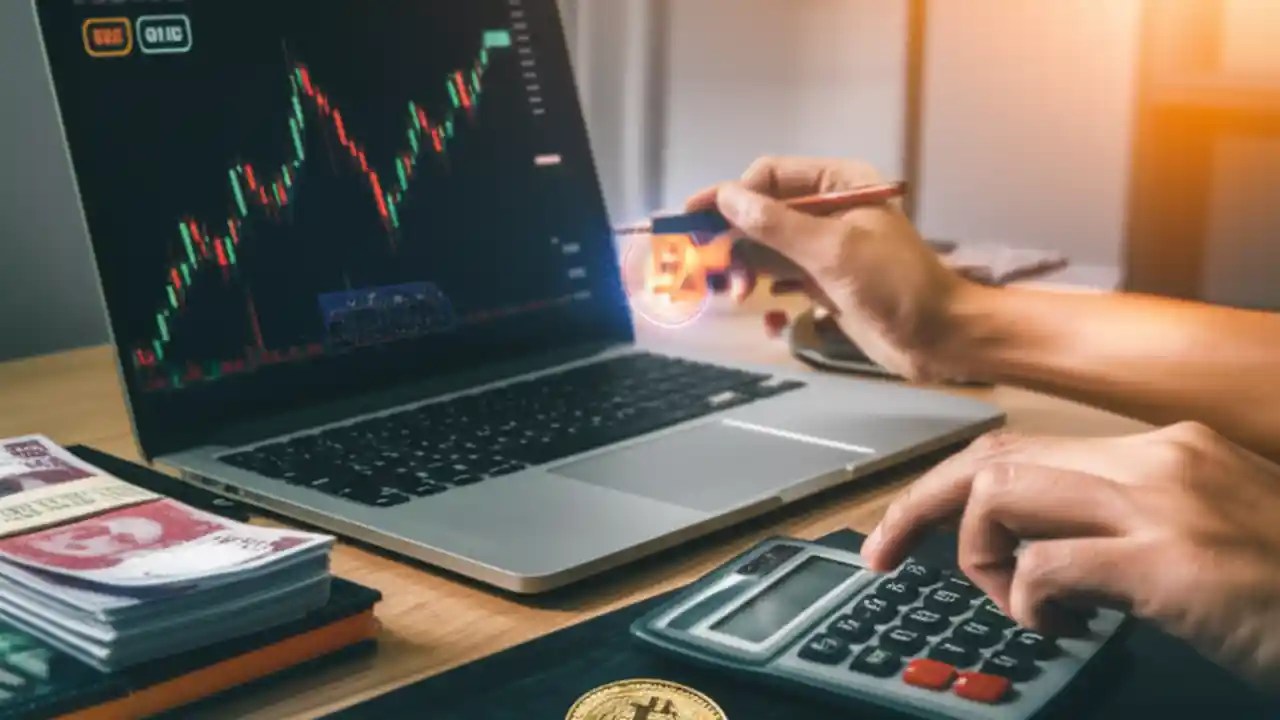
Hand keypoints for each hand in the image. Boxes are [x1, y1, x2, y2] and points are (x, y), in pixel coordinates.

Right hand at [684, 156, 977, 381]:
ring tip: (742, 296)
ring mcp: (826, 249)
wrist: (940, 337)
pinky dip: (771, 299)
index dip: (730, 196)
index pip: (768, 177)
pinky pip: (782, 283)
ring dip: (749, 272)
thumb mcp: (832, 250)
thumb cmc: (896, 285)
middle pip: (762, 214)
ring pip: (767, 251)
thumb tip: (725, 198)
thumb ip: (775, 224)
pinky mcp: (826, 284)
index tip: (695, 218)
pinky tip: (772, 320)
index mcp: (839, 184)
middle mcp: (828, 210)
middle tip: (715, 268)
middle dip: (736, 240)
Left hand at [862, 421, 1279, 688]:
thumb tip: (1034, 552)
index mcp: (1165, 448)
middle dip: (917, 505)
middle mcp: (1158, 457)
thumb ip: (1120, 528)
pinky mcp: (1172, 561)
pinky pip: (1043, 567)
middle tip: (882, 553)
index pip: (1021, 447)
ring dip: (977, 556)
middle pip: (990, 459)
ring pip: (1000, 494)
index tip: (905, 525)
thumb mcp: (1200, 541)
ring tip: (1016, 603)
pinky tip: (1059, 627)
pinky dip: (1024, 602)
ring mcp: (1166, 503)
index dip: (948, 485)